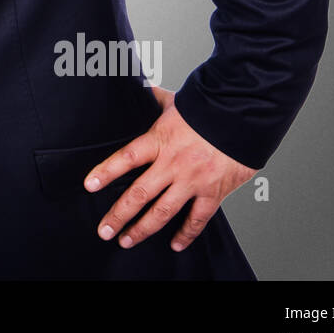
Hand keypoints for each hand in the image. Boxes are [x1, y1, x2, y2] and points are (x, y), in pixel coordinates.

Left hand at [83, 85, 257, 251]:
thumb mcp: (177, 102)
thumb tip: (141, 87)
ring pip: (163, 212)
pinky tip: (175, 245)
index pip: (126, 158)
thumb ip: (156, 99)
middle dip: (119, 215)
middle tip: (103, 230)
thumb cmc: (208, 108)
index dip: (106, 171)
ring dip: (143, 229)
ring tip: (126, 241)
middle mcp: (173, 164)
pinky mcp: (213, 192)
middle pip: (139, 194)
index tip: (89, 185)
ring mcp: (193, 181)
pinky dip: (186, 235)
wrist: (244, 118)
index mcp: (160, 140)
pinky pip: (197, 220)